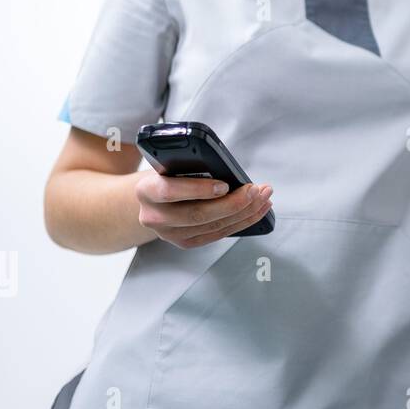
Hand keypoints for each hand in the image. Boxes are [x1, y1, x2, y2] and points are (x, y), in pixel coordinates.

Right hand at [135, 174, 273, 248]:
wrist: (152, 199)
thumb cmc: (168, 175)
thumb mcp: (172, 165)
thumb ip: (189, 166)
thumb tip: (227, 171)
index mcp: (146, 191)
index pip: (169, 191)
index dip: (198, 189)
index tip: (224, 185)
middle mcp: (154, 217)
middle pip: (197, 214)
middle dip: (233, 203)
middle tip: (255, 190)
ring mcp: (169, 234)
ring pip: (212, 227)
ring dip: (244, 212)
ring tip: (263, 198)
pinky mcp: (185, 243)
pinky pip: (218, 235)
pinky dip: (242, 222)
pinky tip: (257, 210)